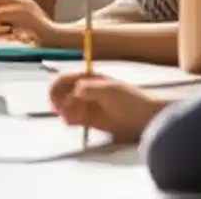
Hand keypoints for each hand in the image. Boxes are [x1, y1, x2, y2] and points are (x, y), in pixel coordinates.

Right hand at [48, 72, 165, 143]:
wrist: (143, 118)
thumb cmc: (128, 100)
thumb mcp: (108, 90)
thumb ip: (88, 88)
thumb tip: (72, 94)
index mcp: (89, 77)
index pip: (63, 78)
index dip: (56, 87)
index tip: (58, 98)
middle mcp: (84, 89)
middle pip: (59, 92)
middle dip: (57, 100)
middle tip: (63, 109)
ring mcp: (85, 104)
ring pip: (62, 105)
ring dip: (62, 111)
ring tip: (73, 117)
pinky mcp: (87, 119)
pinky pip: (70, 118)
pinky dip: (68, 119)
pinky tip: (77, 122)